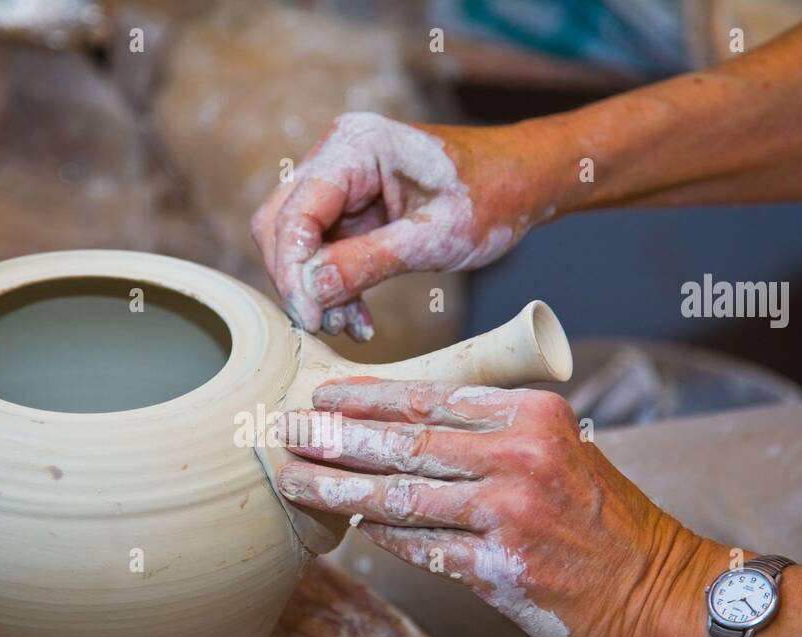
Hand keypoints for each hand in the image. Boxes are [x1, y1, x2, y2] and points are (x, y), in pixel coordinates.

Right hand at [251, 112, 559, 340]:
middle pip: (280, 225)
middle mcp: (337, 157)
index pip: (296, 213)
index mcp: (355, 146)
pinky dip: (333, 289)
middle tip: (327, 325)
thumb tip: (311, 292)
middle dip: (299, 281)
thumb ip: (369, 262)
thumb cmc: (490, 194)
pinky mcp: (349, 210)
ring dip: (316, 290)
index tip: (311, 318)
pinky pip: (321, 254)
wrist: (520, 183)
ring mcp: (340, 183)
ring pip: (296, 244)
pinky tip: (358, 318)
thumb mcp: (435, 237)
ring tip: (351, 325)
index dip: (293, 270)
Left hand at [274, 378, 715, 636]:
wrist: (658, 589)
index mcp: (531, 415)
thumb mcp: (560, 449)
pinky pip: (423, 549)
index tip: (322, 394)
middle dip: (335, 436)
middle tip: (285, 430)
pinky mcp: (500, 568)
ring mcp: (508, 514)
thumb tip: (407, 432)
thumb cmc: (603, 519)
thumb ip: (492, 435)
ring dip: (338, 488)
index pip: (430, 398)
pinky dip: (385, 539)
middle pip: (404, 442)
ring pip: (401, 496)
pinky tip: (351, 529)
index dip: (367, 397)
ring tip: (294, 478)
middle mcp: (518, 457)